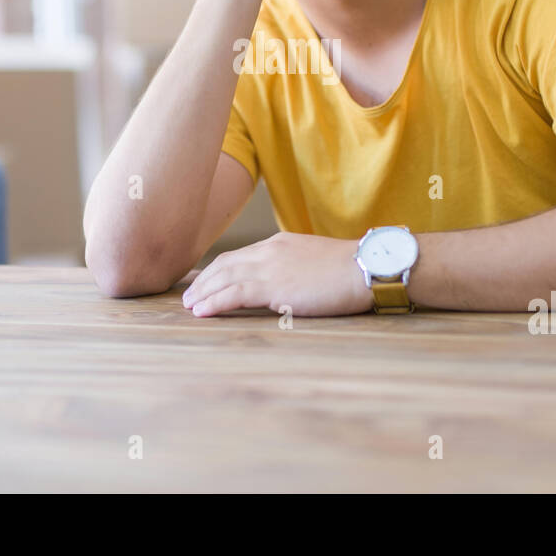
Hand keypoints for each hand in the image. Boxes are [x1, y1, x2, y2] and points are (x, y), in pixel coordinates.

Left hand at [181, 232, 373, 317]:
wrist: (366, 266)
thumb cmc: (350, 270)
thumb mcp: (314, 262)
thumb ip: (294, 269)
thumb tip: (286, 285)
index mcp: (278, 244)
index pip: (239, 255)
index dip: (219, 269)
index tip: (206, 280)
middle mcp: (268, 251)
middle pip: (225, 264)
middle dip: (204, 280)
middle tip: (188, 295)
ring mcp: (269, 267)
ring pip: (224, 278)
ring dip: (203, 292)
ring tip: (189, 306)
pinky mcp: (273, 286)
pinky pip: (234, 294)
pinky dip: (213, 302)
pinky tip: (201, 312)